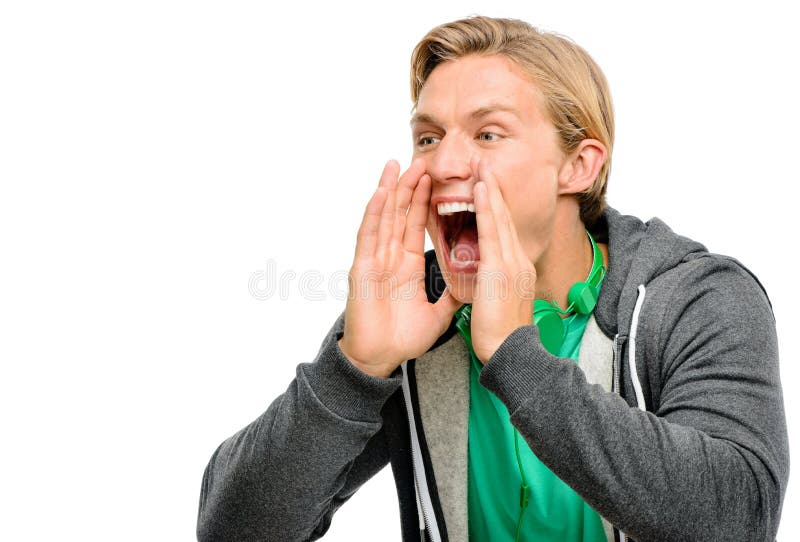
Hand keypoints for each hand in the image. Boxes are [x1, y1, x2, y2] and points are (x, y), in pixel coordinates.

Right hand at [338, 159, 461, 377]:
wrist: (380, 359)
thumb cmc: (403, 338)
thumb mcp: (439, 312)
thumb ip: (453, 294)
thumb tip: (473, 282)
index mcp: (408, 264)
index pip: (418, 224)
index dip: (427, 201)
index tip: (438, 179)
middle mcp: (390, 257)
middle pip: (401, 214)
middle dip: (411, 187)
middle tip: (422, 161)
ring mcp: (375, 260)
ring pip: (384, 218)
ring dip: (391, 191)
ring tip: (399, 165)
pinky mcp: (362, 268)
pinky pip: (368, 236)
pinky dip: (373, 214)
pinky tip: (380, 193)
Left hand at [469, 158, 535, 362]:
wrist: (510, 354)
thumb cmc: (501, 334)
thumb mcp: (500, 302)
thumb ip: (495, 284)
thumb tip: (487, 277)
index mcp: (516, 268)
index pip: (503, 229)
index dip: (495, 204)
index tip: (486, 183)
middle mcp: (518, 260)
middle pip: (505, 216)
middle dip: (494, 188)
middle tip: (483, 162)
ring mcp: (512, 263)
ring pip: (500, 218)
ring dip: (490, 189)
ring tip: (480, 164)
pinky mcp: (502, 269)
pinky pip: (492, 231)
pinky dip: (487, 208)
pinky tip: (480, 190)